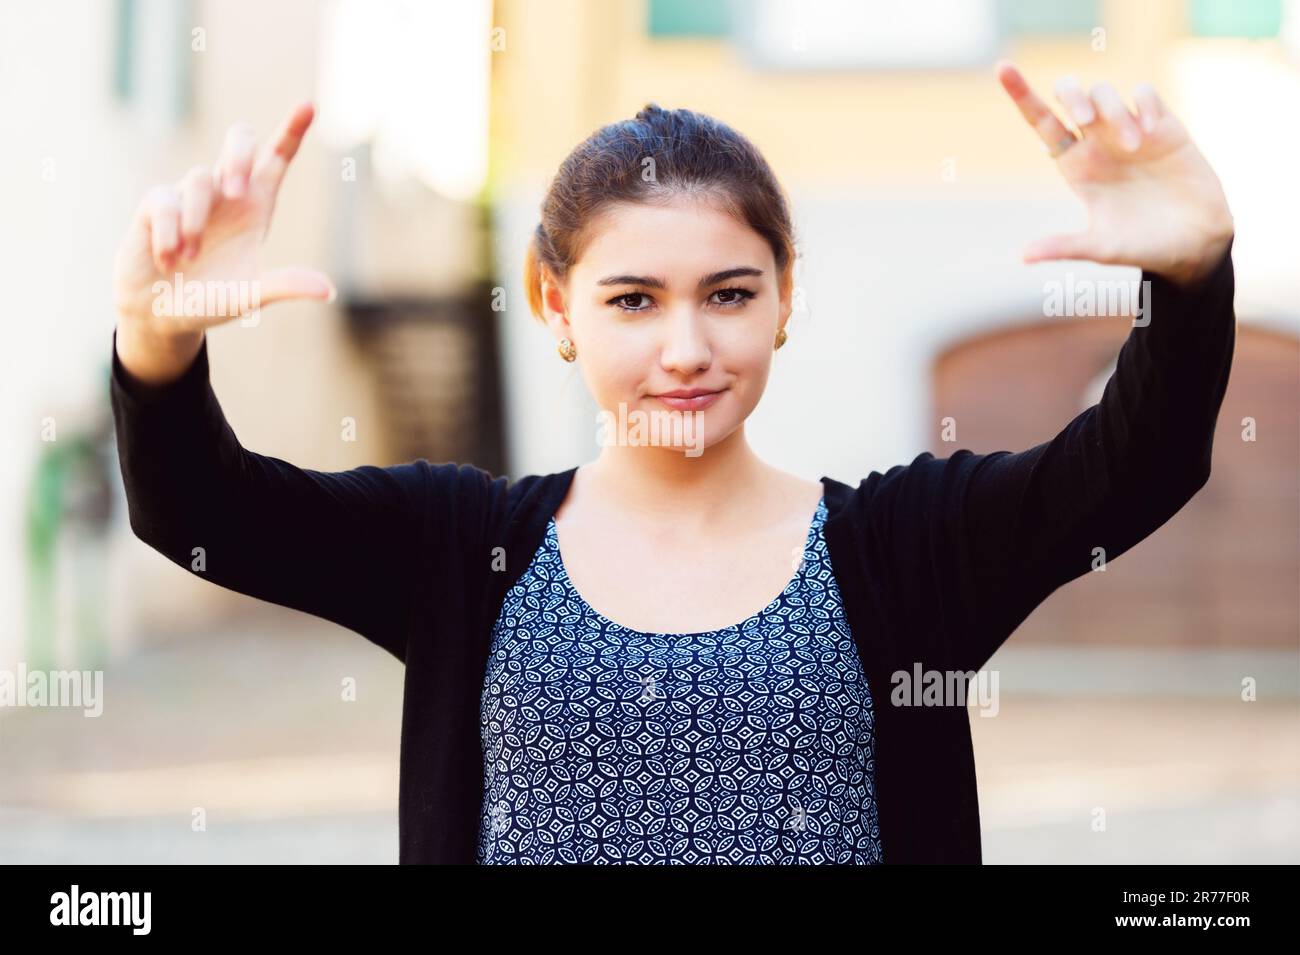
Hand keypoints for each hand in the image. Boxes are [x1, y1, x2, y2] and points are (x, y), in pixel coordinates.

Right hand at [112, 102, 334, 333]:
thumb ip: (285, 287)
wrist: (162, 316)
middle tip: (237, 189)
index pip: (276, 161)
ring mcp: (189, 195)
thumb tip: (328, 290)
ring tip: (189, 258)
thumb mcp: (251, 297)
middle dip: (238, 153)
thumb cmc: (212, 302)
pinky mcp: (156, 204)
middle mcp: (225, 195)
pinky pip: (165, 203)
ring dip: (195, 223)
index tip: (310, 106)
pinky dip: (169, 234)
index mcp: (255, 208)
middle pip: (238, 142)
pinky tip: (168, 260)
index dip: (292, 132)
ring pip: (198, 179)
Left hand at [997, 61, 1233, 287]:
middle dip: (1072, 95)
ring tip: (1133, 146)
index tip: (1002, 69)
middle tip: (1086, 122)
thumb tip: (1023, 257)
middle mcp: (1098, 144)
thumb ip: (1064, 247)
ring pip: (1106, 93)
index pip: (1042, 124)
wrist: (1196, 243)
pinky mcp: (1163, 127)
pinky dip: (1143, 104)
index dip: (1021, 95)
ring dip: (1115, 112)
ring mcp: (1129, 132)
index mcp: (1076, 166)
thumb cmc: (1143, 247)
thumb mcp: (1100, 248)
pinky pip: (1145, 93)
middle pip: (1071, 96)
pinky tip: (1150, 132)